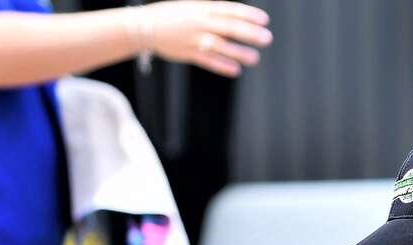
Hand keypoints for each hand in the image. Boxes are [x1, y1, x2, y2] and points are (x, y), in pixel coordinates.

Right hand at [140, 1, 271, 77]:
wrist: (145, 25)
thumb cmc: (173, 16)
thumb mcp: (193, 7)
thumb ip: (214, 13)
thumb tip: (238, 19)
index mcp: (202, 8)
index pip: (229, 10)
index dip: (247, 14)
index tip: (264, 19)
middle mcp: (200, 22)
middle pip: (228, 27)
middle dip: (248, 32)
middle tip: (267, 38)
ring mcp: (194, 38)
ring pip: (220, 46)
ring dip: (238, 52)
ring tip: (254, 58)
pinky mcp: (188, 53)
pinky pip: (208, 61)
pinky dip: (222, 65)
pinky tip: (236, 70)